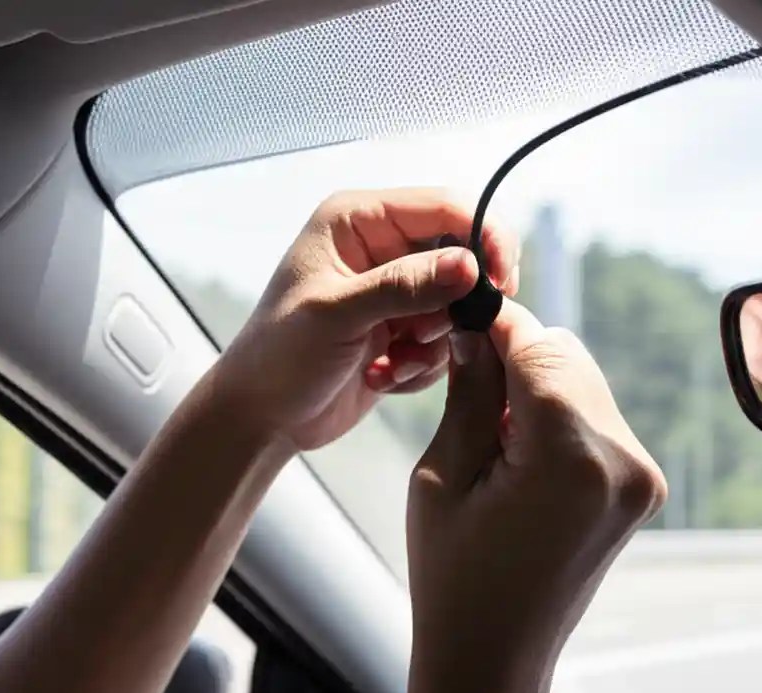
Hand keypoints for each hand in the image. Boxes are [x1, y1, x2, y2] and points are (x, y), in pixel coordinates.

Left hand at [210, 188, 518, 450]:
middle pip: (460, 254)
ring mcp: (392, 289)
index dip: (483, 237)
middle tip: (436, 336)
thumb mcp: (337, 315)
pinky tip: (383, 376)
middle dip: (456, 302)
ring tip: (391, 363)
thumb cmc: (278, 356)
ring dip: (434, 342)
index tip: (501, 282)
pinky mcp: (401, 328)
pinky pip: (444, 339)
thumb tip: (469, 266)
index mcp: (358, 219)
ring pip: (456, 303)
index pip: (444, 206)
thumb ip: (403, 287)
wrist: (261, 417)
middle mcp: (379, 246)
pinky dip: (424, 364)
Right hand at [407, 301, 665, 692]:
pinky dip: (557, 415)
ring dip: (537, 386)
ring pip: (583, 381)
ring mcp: (640, 477)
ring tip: (488, 432)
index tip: (464, 309)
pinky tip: (518, 453)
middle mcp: (622, 462)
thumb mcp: (442, 475)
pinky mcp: (641, 487)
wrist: (494, 656)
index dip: (497, 323)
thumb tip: (477, 328)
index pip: (540, 349)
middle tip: (465, 375)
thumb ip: (471, 393)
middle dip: (516, 355)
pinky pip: (596, 417)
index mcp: (570, 460)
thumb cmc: (453, 577)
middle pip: (568, 356)